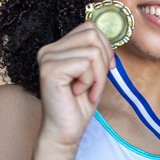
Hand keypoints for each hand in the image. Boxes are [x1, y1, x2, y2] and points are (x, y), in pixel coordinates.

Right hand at [36, 21, 114, 149]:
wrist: (65, 131)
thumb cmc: (78, 105)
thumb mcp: (93, 73)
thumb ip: (97, 53)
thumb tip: (112, 40)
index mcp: (58, 48)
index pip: (90, 28)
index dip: (105, 47)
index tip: (106, 69)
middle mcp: (48, 50)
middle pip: (92, 34)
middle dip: (104, 60)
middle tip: (96, 83)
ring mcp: (47, 58)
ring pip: (92, 51)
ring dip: (98, 76)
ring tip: (87, 90)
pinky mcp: (50, 70)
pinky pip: (85, 64)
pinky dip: (90, 82)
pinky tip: (78, 93)